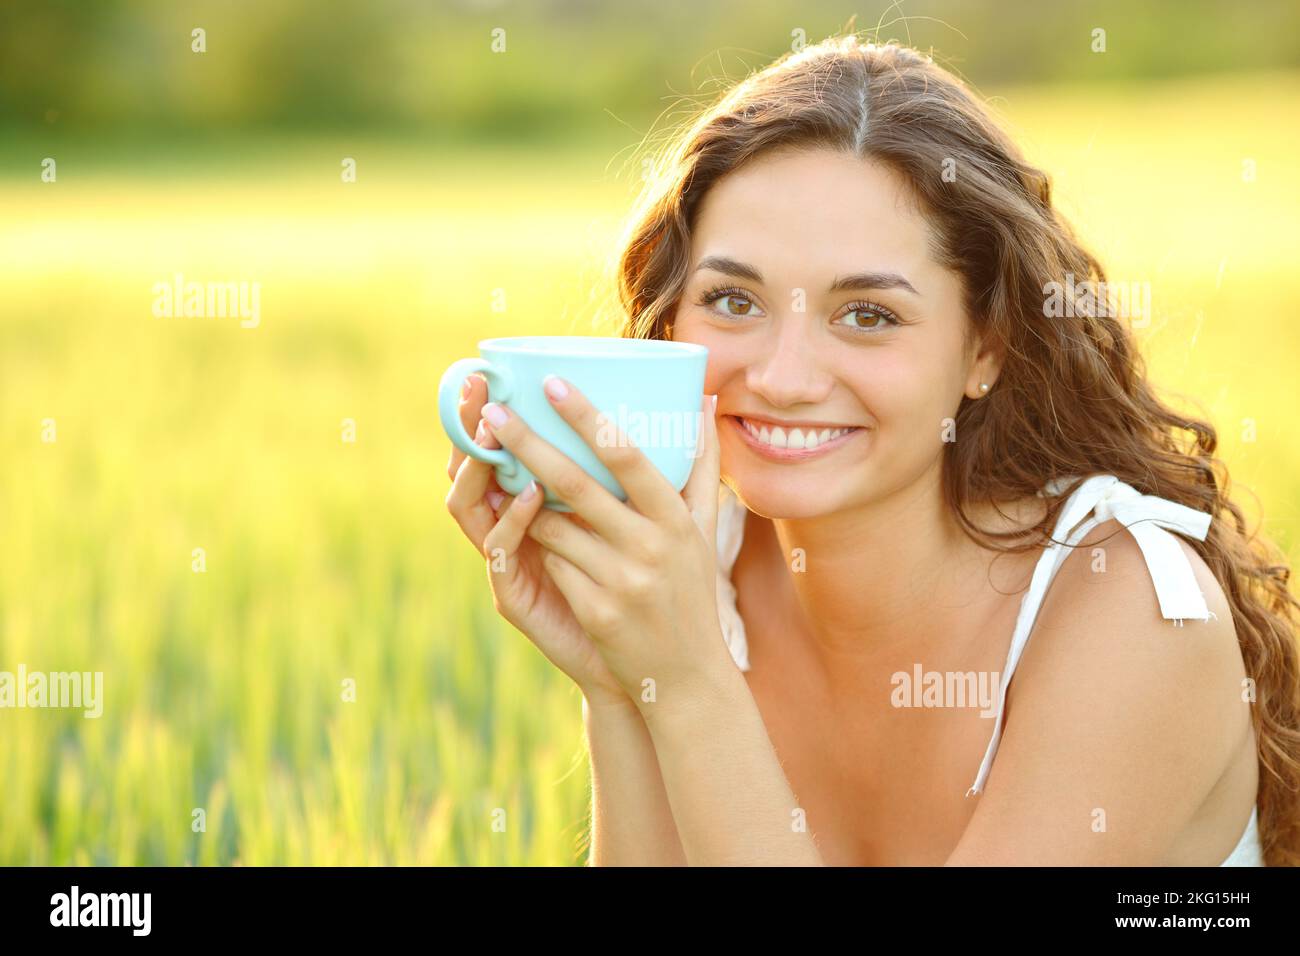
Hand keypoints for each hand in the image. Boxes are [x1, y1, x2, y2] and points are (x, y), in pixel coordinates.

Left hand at [478, 376, 732, 714]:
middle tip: (496, 412)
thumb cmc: (691, 591)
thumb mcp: (703, 531)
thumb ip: (701, 466)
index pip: (626, 456)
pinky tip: (543, 545)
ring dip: (530, 506)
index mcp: (676, 519)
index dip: (586, 418)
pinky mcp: (596, 613)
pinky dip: (544, 551)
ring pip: (552, 528)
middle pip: (576, 484)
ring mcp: (622, 582)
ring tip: (514, 482)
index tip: (551, 384)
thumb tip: (705, 401)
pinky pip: (552, 566)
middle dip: (529, 444)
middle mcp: (651, 547)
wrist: (686, 677)